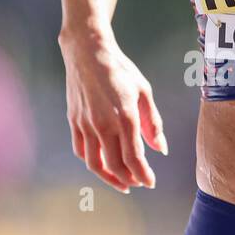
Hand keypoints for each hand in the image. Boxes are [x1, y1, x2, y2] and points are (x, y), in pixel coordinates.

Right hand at [59, 30, 166, 192]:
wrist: (87, 52)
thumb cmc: (120, 70)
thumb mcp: (143, 91)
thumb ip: (153, 123)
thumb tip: (160, 149)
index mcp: (125, 116)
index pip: (134, 157)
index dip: (143, 175)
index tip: (150, 182)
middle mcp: (103, 124)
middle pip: (115, 165)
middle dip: (129, 179)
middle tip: (138, 182)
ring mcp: (85, 124)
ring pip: (95, 163)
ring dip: (109, 178)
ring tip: (121, 182)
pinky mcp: (74, 121)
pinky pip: (81, 150)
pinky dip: (92, 162)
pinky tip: (102, 163)